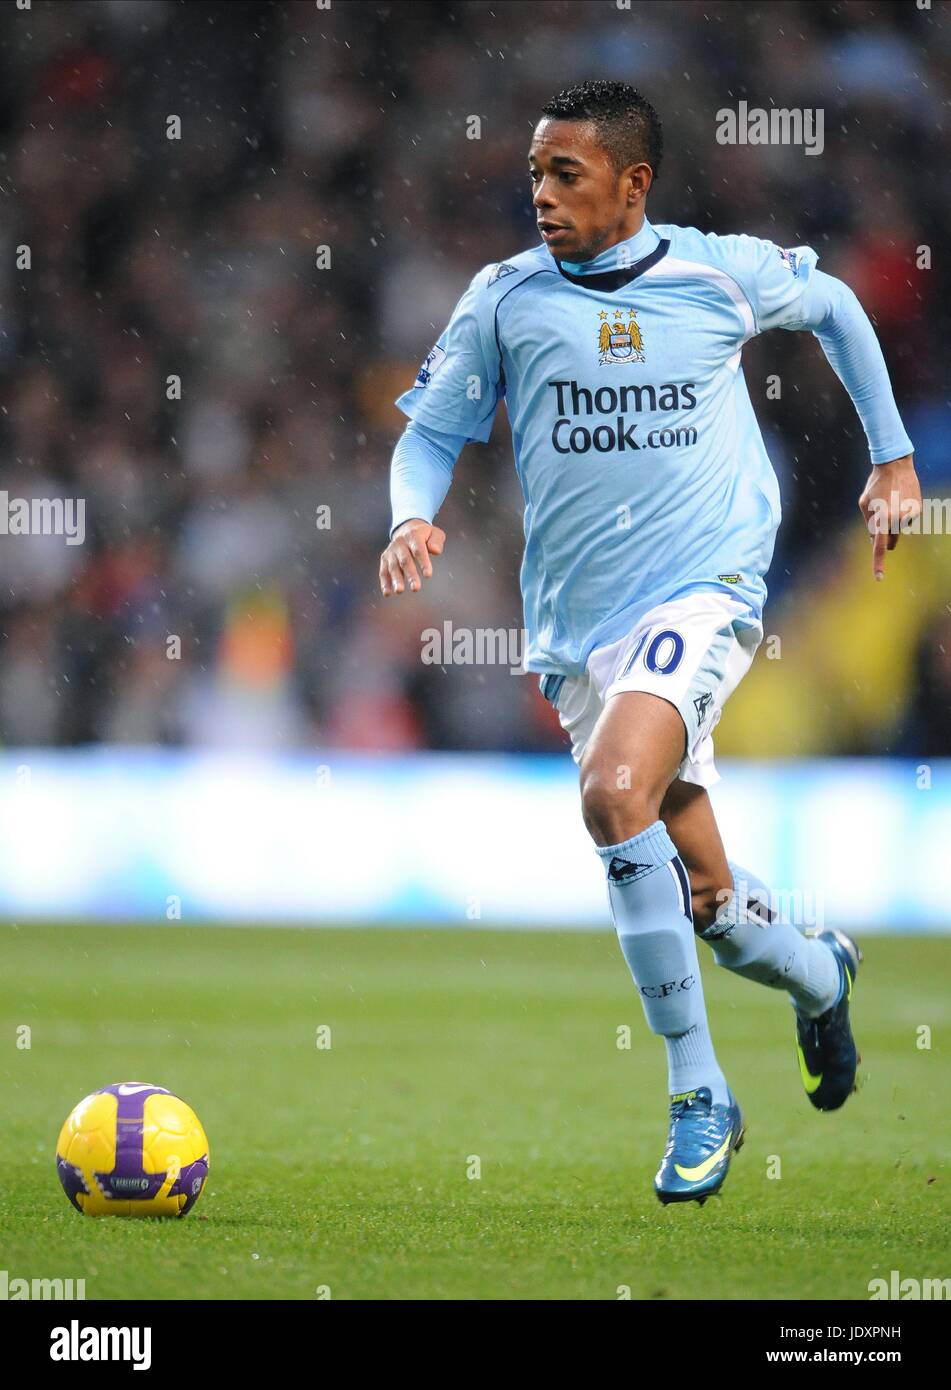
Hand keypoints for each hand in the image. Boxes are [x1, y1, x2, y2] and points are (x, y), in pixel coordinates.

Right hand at [379, 518, 445, 596]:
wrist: (407, 529)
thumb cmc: (425, 535)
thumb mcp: (435, 533)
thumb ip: (437, 541)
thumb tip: (435, 550)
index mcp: (413, 535)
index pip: (418, 550)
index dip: (423, 562)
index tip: (428, 575)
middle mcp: (400, 542)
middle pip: (405, 560)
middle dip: (410, 575)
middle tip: (416, 588)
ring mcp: (391, 551)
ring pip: (393, 566)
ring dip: (396, 579)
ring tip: (399, 591)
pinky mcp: (385, 558)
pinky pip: (383, 571)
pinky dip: (385, 582)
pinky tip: (387, 593)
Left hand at [857, 454, 920, 580]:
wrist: (896, 465)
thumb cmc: (875, 485)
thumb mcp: (864, 503)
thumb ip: (868, 523)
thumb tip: (873, 539)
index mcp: (882, 519)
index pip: (879, 547)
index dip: (878, 564)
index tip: (879, 578)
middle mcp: (898, 519)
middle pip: (891, 541)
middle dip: (886, 539)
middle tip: (882, 521)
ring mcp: (910, 515)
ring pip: (900, 529)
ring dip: (895, 522)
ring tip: (892, 501)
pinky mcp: (918, 510)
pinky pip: (908, 519)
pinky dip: (904, 513)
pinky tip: (901, 498)